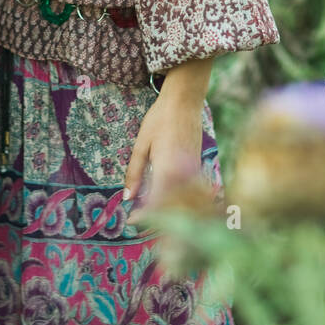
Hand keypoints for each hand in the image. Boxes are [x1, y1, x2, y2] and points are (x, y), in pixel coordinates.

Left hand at [124, 91, 203, 227]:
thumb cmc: (159, 120)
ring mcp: (193, 171)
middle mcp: (183, 174)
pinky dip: (179, 201)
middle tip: (141, 222)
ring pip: (183, 202)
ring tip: (153, 217)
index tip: (132, 221)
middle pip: (172, 208)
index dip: (144, 216)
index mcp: (167, 169)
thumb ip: (134, 173)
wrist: (185, 102)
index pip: (156, 203)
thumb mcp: (141, 145)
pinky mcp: (197, 167)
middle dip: (158, 220)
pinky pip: (189, 192)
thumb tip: (127, 197)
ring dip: (169, 213)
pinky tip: (168, 202)